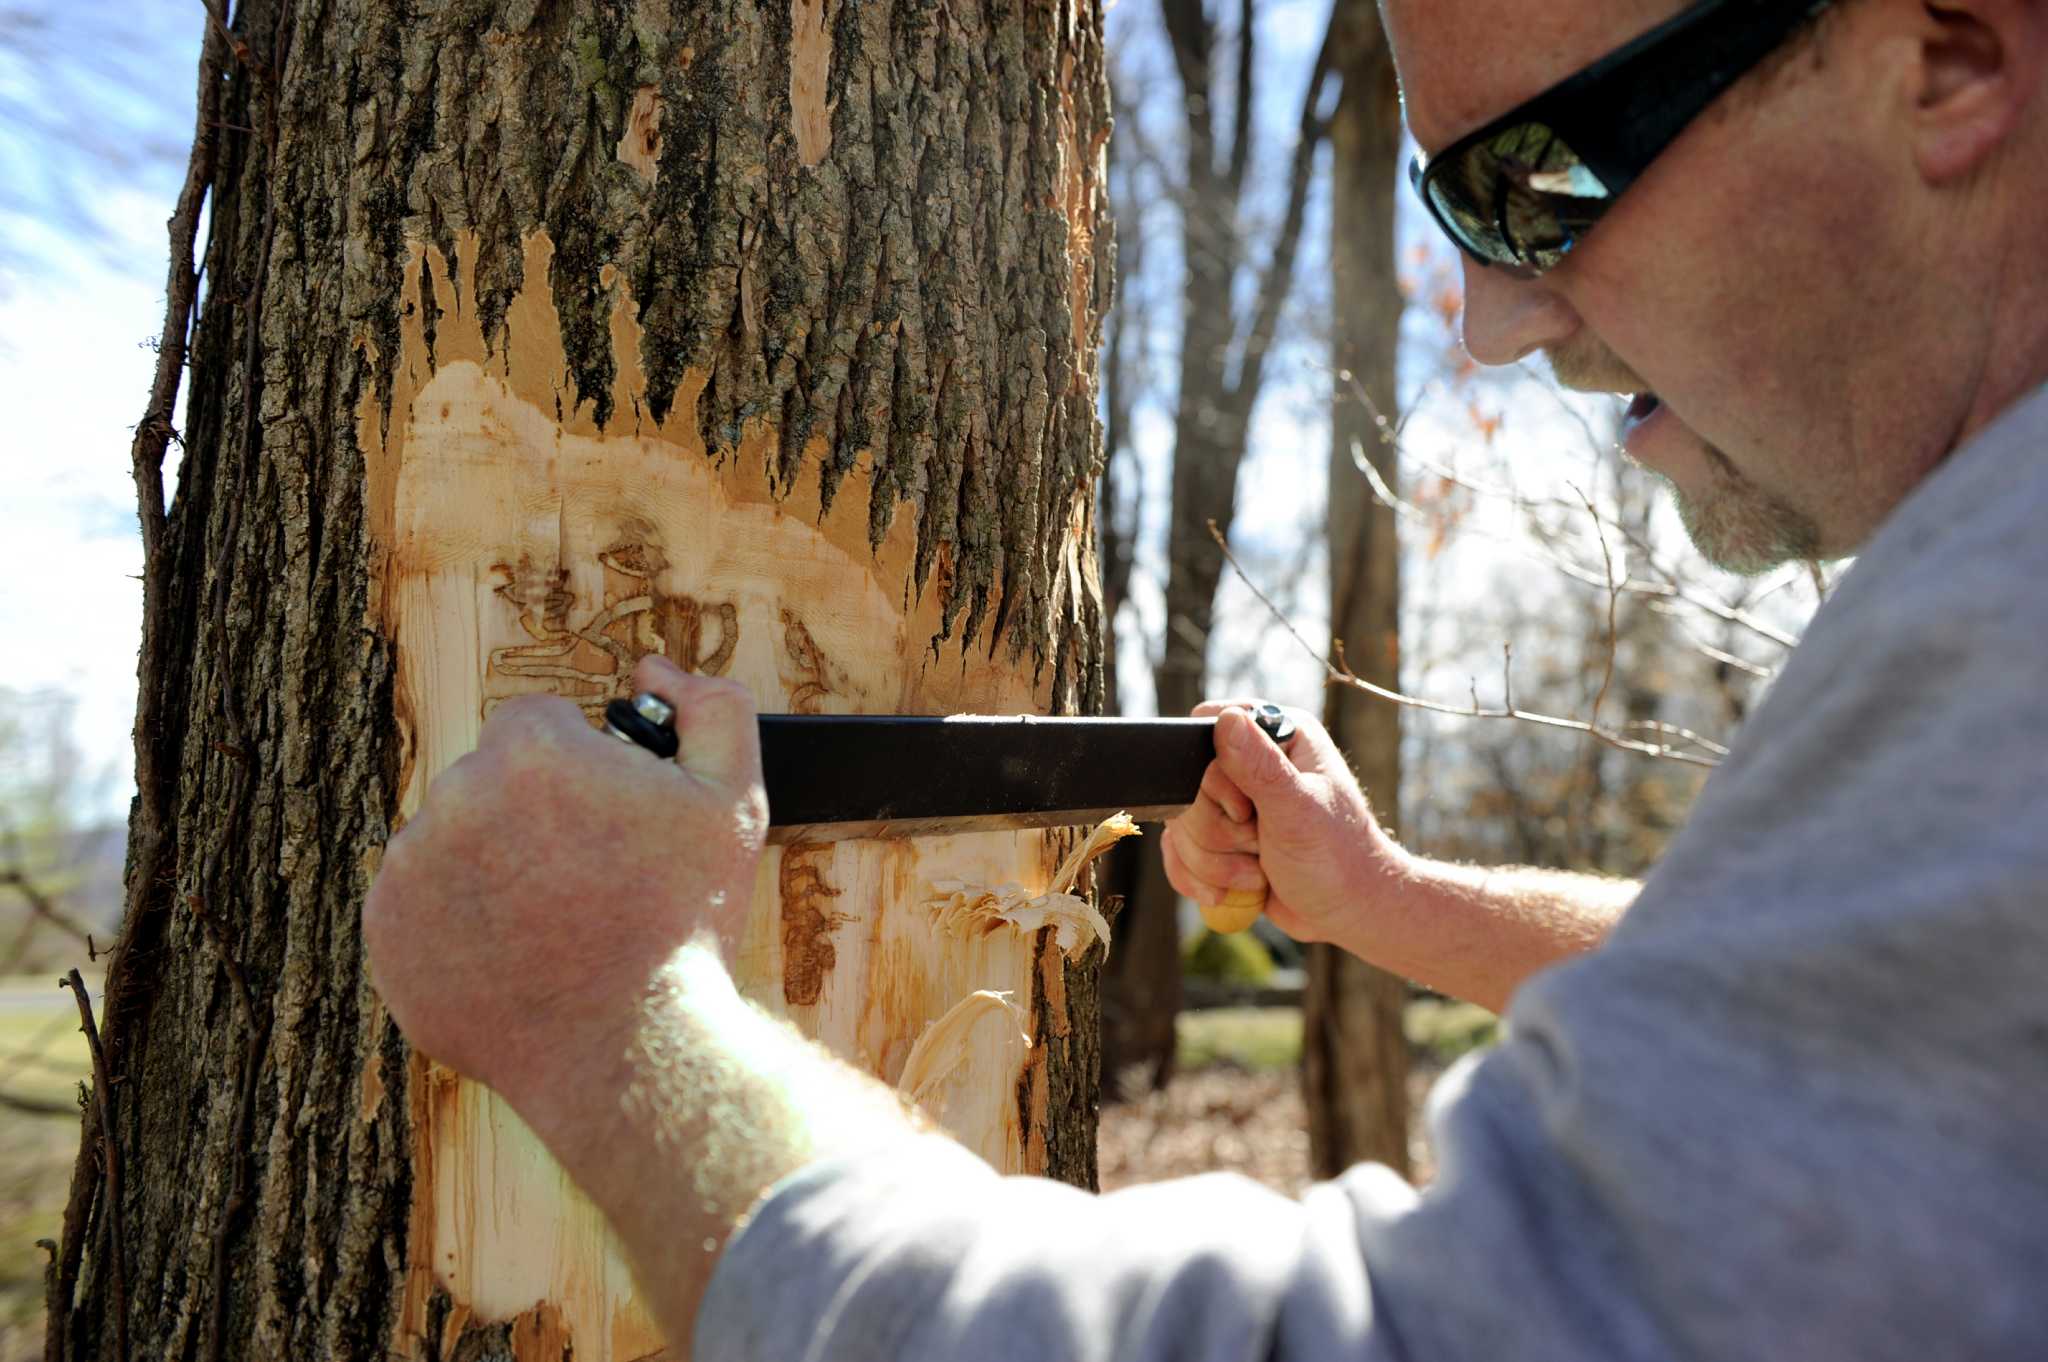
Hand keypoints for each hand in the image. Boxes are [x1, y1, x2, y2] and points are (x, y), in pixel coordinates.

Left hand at [362, 654, 767, 1113]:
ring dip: (492, 864)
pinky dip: (457, 922)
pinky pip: (418, 904)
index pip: (540, 725)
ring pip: (451, 839)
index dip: (584, 770)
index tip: (609, 823)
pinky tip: (515, 953)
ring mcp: (409, 869)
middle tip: (588, 879)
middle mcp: (453, 796)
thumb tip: (655, 672)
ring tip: (554, 922)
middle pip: (491, 779)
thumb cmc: (684, 926)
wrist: (630, 1053)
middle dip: (534, 814)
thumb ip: (710, 710)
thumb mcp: (733, 803)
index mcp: (529, 749)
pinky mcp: (384, 934)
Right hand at [1161, 699, 1402, 944]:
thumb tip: (1226, 720)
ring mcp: (1230, 801)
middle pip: (1187, 786)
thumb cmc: (1338, 859)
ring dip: (1212, 862)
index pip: (1208, 729)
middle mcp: (1252, 760)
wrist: (1347, 912)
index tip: (1245, 810)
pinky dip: (1198, 878)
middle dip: (1217, 833)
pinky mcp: (1217, 836)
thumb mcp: (1298, 811)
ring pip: (1179, 824)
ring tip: (1256, 874)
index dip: (1213, 776)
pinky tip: (1231, 890)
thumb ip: (1260, 767)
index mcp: (1279, 736)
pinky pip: (1176, 851)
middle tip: (1259, 847)